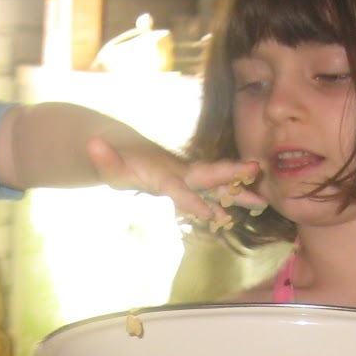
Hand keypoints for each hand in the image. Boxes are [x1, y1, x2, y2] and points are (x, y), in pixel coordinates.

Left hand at [86, 138, 264, 228]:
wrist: (127, 148)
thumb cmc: (117, 162)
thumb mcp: (107, 165)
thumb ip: (102, 157)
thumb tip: (92, 143)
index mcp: (162, 174)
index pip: (179, 189)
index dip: (193, 201)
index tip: (211, 213)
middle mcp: (180, 173)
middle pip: (208, 176)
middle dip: (231, 174)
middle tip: (255, 170)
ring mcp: (188, 177)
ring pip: (217, 184)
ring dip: (240, 189)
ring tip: (264, 200)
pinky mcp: (192, 182)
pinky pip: (216, 191)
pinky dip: (234, 196)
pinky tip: (254, 206)